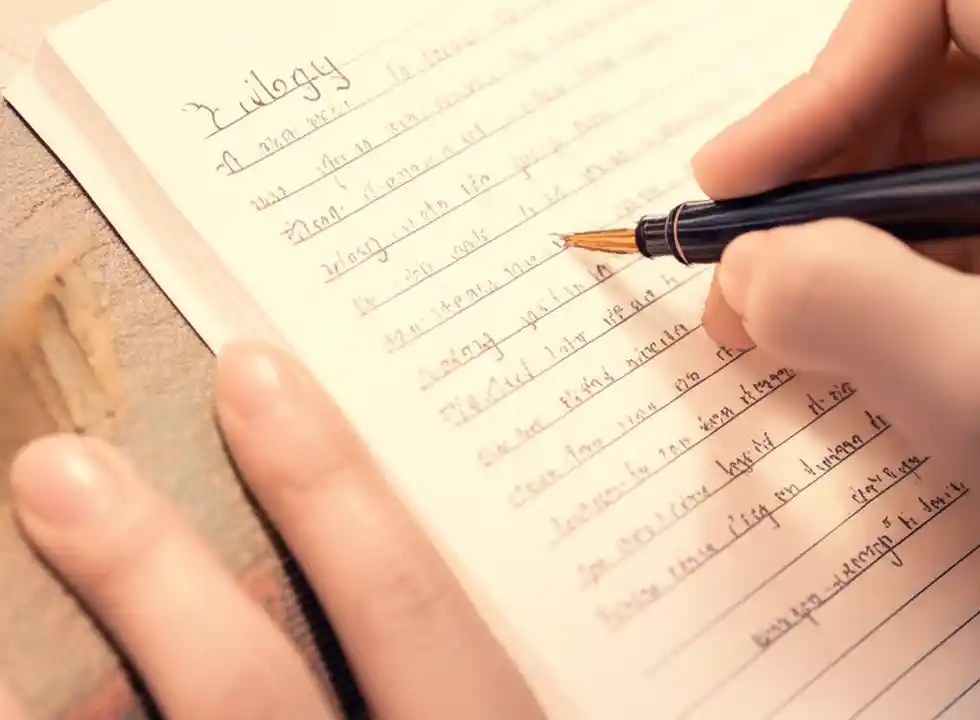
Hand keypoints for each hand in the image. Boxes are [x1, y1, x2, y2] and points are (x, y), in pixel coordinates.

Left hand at [5, 342, 542, 718]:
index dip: (335, 492)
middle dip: (154, 585)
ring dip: (71, 703)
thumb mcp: (518, 714)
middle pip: (255, 704)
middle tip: (58, 467)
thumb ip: (483, 667)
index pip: (415, 618)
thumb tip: (427, 563)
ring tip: (26, 554)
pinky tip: (30, 703)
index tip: (254, 372)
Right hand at [694, 0, 979, 677]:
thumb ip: (844, 303)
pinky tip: (835, 330)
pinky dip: (890, 273)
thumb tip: (749, 267)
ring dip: (842, 229)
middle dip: (818, 170)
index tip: (754, 173)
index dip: (834, 73)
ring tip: (767, 311)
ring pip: (941, 163)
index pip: (952, 1)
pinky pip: (970, 230)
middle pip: (934, 84)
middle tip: (739, 264)